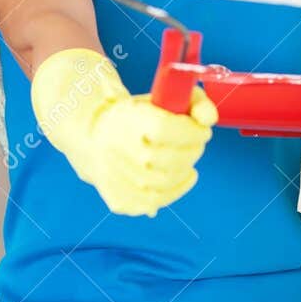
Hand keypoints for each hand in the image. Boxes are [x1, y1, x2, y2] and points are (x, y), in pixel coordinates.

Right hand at [31, 48, 216, 216]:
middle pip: (171, 158)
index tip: (201, 129)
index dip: (192, 130)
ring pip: (166, 182)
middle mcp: (118, 152)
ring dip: (186, 170)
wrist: (92, 136)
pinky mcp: (119, 200)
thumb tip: (208, 119)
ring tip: (188, 161)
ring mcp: (116, 179)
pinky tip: (180, 177)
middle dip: (193, 150)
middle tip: (196, 143)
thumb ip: (194, 101)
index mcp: (126, 121)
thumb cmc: (134, 116)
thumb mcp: (162, 98)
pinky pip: (155, 203)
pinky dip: (174, 190)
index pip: (168, 129)